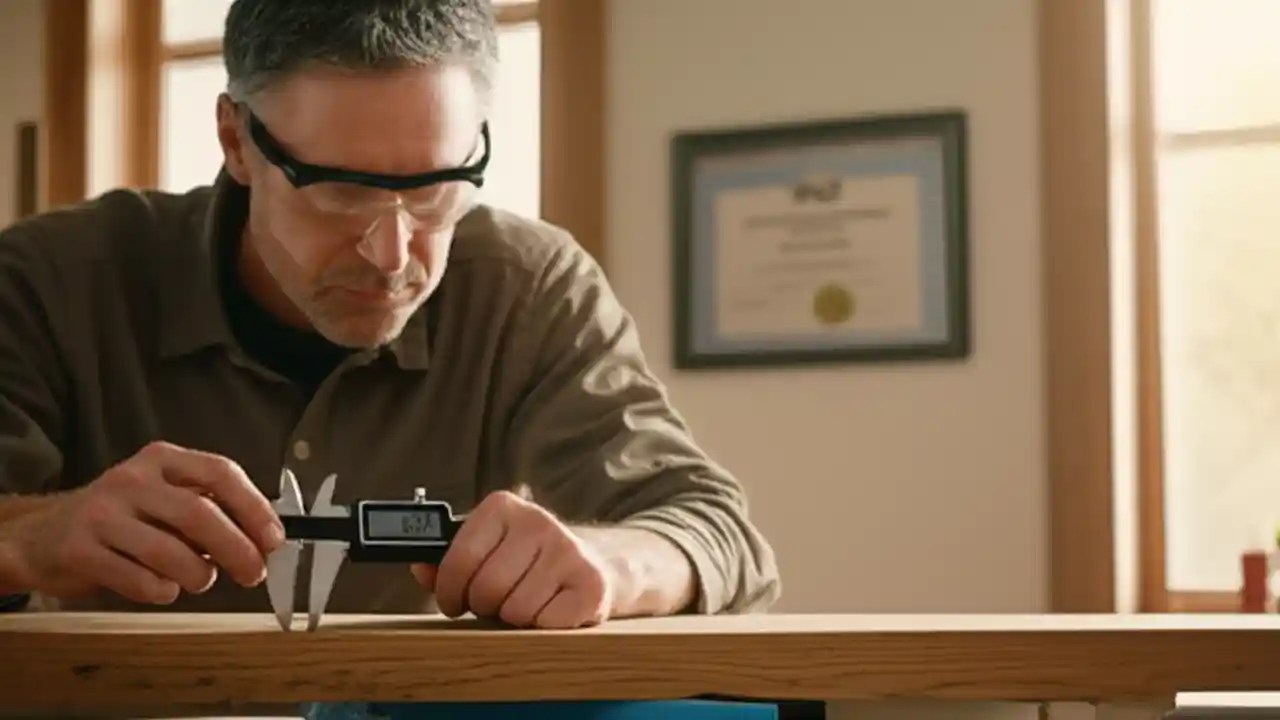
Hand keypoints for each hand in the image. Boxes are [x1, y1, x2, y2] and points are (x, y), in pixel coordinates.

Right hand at [1, 441, 283, 603]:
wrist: (46, 534)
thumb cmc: (126, 519)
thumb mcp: (165, 497)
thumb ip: (210, 510)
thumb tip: (264, 540)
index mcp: (163, 459)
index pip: (220, 473)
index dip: (254, 507)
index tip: (274, 539)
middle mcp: (132, 480)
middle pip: (200, 514)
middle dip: (237, 549)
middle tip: (253, 574)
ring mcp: (102, 514)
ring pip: (170, 553)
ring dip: (198, 575)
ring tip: (200, 580)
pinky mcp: (80, 550)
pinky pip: (139, 580)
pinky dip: (162, 591)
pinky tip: (162, 587)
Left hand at [409, 490, 613, 628]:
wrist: (594, 565)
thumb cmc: (527, 561)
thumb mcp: (487, 550)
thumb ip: (449, 560)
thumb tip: (420, 568)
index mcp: (502, 507)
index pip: (460, 559)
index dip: (450, 590)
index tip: (454, 601)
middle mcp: (538, 521)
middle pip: (487, 588)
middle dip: (484, 606)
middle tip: (494, 604)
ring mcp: (568, 550)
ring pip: (516, 610)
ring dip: (514, 618)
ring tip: (525, 603)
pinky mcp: (592, 583)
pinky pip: (546, 623)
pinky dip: (543, 626)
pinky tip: (550, 609)